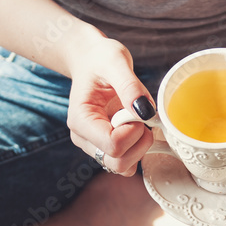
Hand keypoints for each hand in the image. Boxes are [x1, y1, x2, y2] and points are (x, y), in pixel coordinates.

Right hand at [64, 35, 156, 175]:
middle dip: (139, 143)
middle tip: (141, 116)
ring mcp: (94, 146)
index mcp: (80, 120)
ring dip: (140, 147)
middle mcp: (83, 138)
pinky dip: (138, 150)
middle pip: (117, 162)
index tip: (137, 110)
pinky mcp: (105, 148)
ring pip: (122, 167)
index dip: (133, 131)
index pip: (112, 145)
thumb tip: (145, 112)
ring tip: (138, 120)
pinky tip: (137, 127)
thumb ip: (130, 86)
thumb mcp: (115, 61)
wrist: (91, 60)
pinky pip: (126, 163)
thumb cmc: (100, 59)